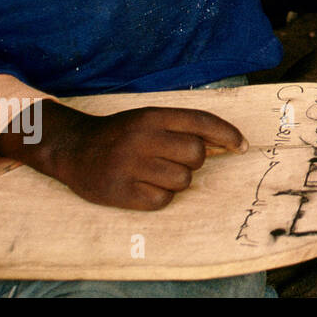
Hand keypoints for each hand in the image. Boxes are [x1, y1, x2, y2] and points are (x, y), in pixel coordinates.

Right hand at [1, 102, 247, 209]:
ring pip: (183, 180)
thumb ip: (184, 127)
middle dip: (194, 160)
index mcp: (152, 116)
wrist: (73, 148)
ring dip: (177, 180)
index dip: (228, 134)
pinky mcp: (121, 192)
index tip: (243, 146)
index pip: (202, 122)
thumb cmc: (121, 134)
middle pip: (197, 154)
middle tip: (175, 160)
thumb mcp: (149, 120)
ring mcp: (130, 166)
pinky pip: (162, 200)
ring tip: (154, 173)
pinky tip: (143, 187)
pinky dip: (160, 197)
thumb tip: (228, 143)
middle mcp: (142, 138)